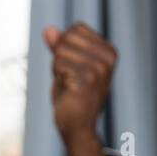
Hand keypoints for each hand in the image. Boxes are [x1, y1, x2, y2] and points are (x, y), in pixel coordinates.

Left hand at [42, 22, 117, 155]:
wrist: (77, 126)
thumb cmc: (72, 96)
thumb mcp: (67, 65)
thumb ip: (59, 45)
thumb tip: (48, 29)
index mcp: (109, 51)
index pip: (76, 29)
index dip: (66, 47)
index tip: (75, 69)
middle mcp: (107, 58)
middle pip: (67, 38)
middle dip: (60, 58)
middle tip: (71, 79)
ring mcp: (99, 69)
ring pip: (61, 51)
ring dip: (58, 70)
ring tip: (70, 86)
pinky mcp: (88, 79)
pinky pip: (59, 66)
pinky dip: (58, 79)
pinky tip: (69, 92)